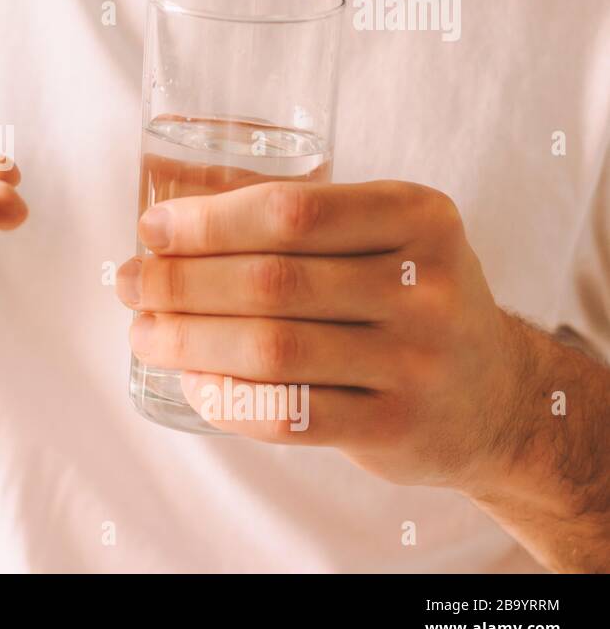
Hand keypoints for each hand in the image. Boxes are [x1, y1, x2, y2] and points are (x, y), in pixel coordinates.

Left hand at [116, 180, 535, 492]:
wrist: (498, 396)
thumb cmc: (410, 297)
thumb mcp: (386, 235)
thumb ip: (296, 213)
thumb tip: (168, 200)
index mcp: (418, 217)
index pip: (292, 211)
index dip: (207, 221)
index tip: (152, 230)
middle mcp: (427, 286)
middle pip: (271, 280)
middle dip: (180, 281)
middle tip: (129, 282)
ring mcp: (417, 362)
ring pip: (271, 349)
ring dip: (188, 341)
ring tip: (144, 331)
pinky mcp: (396, 428)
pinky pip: (288, 414)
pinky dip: (226, 397)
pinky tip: (193, 382)